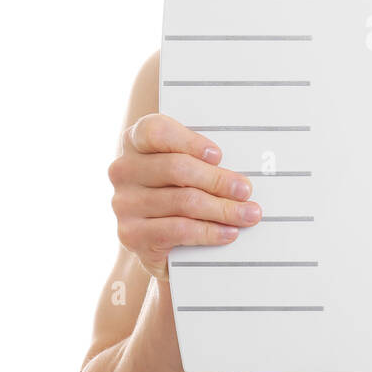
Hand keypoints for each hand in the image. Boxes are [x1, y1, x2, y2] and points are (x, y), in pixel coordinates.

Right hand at [107, 113, 260, 277]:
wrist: (158, 241)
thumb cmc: (179, 192)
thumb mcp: (187, 169)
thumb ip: (203, 160)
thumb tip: (241, 173)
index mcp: (135, 142)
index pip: (156, 131)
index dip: (189, 141)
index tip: (218, 155)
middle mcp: (123, 170)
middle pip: (176, 168)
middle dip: (218, 180)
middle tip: (245, 190)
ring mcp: (124, 203)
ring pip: (183, 201)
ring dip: (223, 209)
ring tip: (248, 214)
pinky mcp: (131, 235)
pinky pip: (178, 230)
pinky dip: (209, 232)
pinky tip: (229, 233)